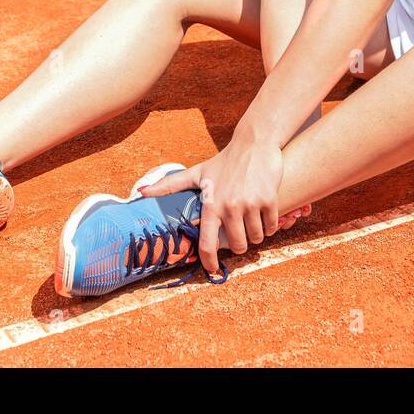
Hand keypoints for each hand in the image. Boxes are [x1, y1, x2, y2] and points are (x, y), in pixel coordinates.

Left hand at [139, 137, 306, 274]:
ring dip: (256, 235)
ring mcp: (250, 204)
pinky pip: (272, 226)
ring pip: (257, 238)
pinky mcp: (269, 200)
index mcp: (211, 205)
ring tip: (252, 224)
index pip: (207, 243)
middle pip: (238, 245)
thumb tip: (141, 192)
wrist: (254, 143)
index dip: (209, 261)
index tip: (211, 270)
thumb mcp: (197, 173)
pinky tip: (265, 216)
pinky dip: (270, 226)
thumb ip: (169, 185)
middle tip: (240, 236)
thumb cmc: (224, 160)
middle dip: (240, 245)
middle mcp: (230, 207)